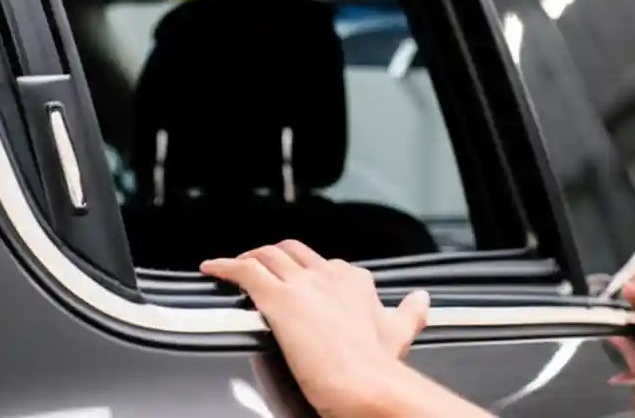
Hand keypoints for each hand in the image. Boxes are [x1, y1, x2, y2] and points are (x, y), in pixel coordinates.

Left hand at [201, 240, 430, 416]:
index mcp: (354, 281)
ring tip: (234, 266)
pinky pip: (245, 271)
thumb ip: (410, 312)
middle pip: (291, 251)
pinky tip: (212, 268)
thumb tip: (422, 300)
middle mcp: (328, 274)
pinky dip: (225, 266)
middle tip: (260, 267)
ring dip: (248, 258)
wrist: (365, 383)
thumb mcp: (399, 332)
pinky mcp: (278, 298)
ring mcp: (302, 284)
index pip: (325, 263)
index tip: (300, 283)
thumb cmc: (379, 365)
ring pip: (267, 256)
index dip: (309, 271)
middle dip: (274, 256)